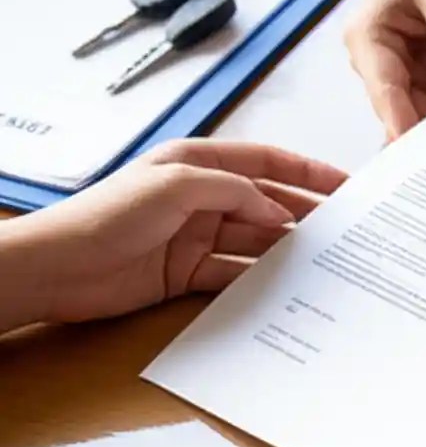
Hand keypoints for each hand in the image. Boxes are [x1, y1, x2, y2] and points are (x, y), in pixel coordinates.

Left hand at [0, 139, 345, 330]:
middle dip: (305, 213)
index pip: (266, 161)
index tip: (345, 184)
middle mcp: (201, 197)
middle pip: (266, 202)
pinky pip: (235, 273)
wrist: (58, 267)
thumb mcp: (178, 185)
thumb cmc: (108, 214)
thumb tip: (278, 214)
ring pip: (255, 240)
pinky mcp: (187, 273)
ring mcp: (195, 236)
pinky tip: (286, 284)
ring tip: (325, 259)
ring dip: (286, 248)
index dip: (307, 170)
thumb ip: (235, 192)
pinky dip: (259, 278)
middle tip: (346, 227)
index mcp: (197, 163)